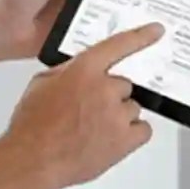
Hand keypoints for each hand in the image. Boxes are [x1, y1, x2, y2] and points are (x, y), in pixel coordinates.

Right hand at [0, 23, 164, 188]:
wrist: (33, 157)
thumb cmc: (33, 123)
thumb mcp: (42, 83)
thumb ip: (68, 71)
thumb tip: (81, 69)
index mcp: (83, 70)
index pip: (118, 45)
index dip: (140, 36)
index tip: (155, 31)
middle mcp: (104, 89)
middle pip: (124, 84)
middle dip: (110, 94)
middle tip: (91, 108)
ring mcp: (117, 115)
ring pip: (132, 107)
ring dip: (119, 114)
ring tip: (95, 127)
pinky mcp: (125, 140)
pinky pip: (143, 129)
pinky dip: (131, 133)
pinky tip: (112, 137)